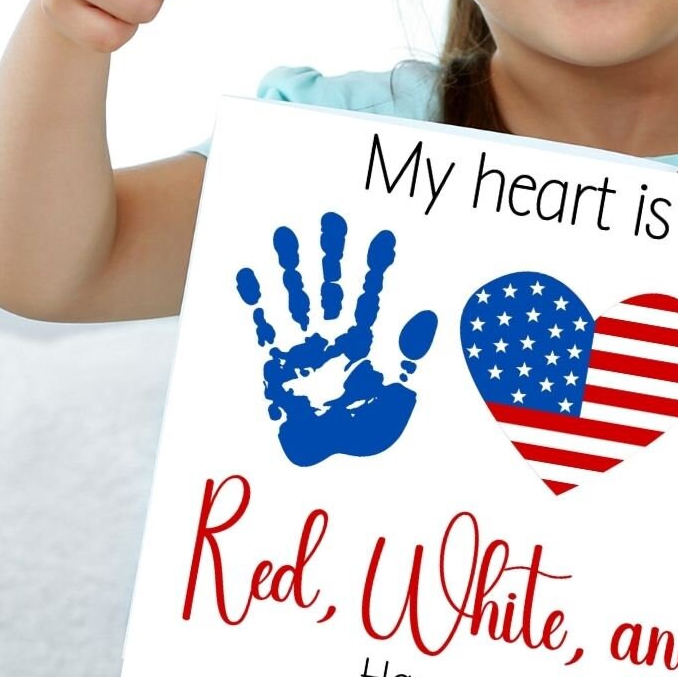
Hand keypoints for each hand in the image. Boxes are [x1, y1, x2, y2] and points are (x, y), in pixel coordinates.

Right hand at [234, 214, 442, 465]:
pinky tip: (250, 272)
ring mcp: (303, 344)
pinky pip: (266, 325)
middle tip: (332, 218)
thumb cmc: (364, 429)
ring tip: (287, 233)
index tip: (383, 235)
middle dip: (332, 254)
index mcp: (364, 341)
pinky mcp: (276, 359)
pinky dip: (258, 300)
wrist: (326, 458)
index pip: (371, 295)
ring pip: (298, 296)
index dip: (377, 267)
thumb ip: (409, 356)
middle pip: (332, 285)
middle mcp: (332, 335)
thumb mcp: (398, 396)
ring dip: (293, 268)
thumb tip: (427, 317)